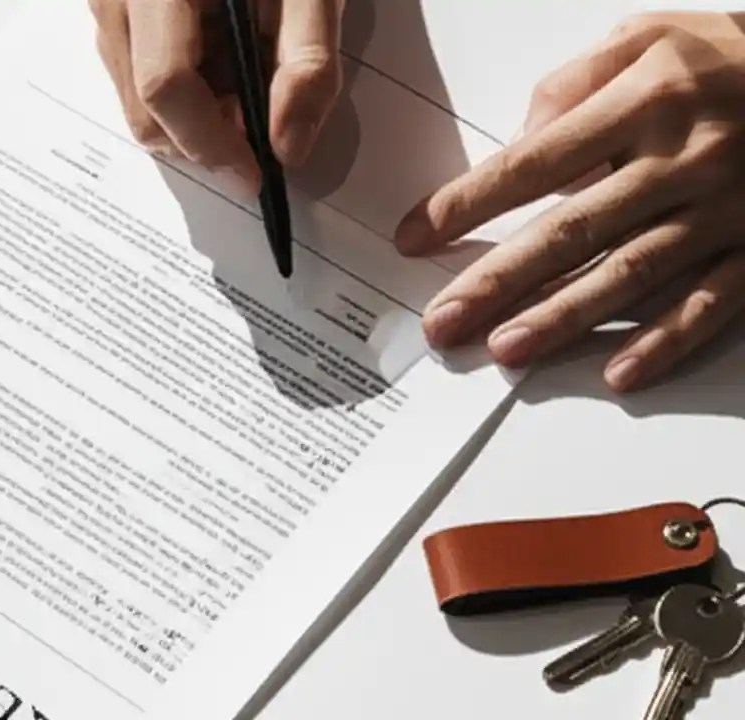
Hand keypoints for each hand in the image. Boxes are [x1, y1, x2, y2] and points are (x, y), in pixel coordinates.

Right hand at [89, 0, 344, 193]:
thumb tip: (289, 148)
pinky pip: (137, 75)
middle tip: (261, 122)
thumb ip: (307, 63)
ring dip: (196, 116)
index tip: (257, 172)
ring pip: (137, 101)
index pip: (164, 85)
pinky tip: (222, 58)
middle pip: (144, 108)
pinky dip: (185, 91)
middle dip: (204, 139)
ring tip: (247, 75)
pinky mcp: (110, 9)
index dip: (211, 143)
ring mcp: (104, 3)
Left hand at [395, 12, 744, 392]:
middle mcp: (682, 159)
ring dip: (565, 317)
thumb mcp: (648, 36)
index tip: (415, 237)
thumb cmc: (729, 56)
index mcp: (645, 101)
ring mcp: (726, 209)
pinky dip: (667, 340)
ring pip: (633, 272)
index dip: (468, 204)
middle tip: (443, 322)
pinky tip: (619, 375)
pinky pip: (712, 301)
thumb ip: (572, 84)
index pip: (534, 163)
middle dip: (499, 280)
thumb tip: (516, 144)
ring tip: (506, 350)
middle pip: (572, 229)